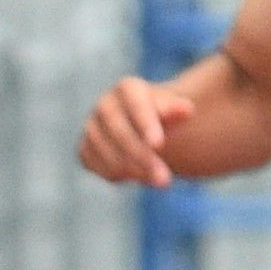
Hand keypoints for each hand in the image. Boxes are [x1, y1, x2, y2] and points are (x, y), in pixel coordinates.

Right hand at [77, 76, 196, 187]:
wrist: (142, 128)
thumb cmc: (161, 117)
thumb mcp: (172, 111)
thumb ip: (176, 110)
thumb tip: (186, 109)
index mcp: (127, 88)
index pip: (135, 104)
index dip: (145, 124)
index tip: (159, 145)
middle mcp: (104, 105)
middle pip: (118, 130)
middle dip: (141, 156)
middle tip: (164, 180)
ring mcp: (92, 128)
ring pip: (106, 151)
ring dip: (132, 170)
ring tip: (160, 181)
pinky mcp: (84, 149)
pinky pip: (96, 165)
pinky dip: (117, 174)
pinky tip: (140, 176)